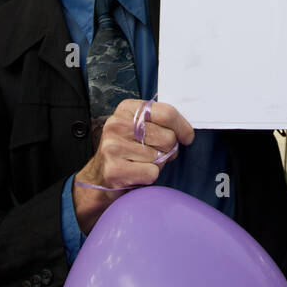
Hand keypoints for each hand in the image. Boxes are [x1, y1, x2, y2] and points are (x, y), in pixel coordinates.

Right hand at [73, 99, 194, 232]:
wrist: (99, 178)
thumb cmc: (126, 151)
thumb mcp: (139, 128)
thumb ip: (160, 123)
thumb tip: (187, 134)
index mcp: (127, 109)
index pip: (167, 113)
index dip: (182, 127)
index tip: (187, 137)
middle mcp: (118, 124)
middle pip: (168, 137)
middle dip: (167, 149)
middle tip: (153, 153)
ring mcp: (114, 147)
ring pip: (160, 157)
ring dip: (156, 164)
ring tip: (140, 163)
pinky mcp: (115, 169)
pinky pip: (152, 173)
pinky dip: (149, 176)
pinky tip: (136, 174)